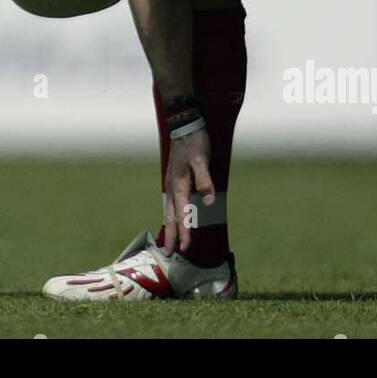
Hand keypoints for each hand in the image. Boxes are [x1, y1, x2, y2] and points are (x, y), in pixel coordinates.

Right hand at [162, 128, 214, 254]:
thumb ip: (204, 180)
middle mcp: (172, 186)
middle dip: (170, 235)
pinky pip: (171, 201)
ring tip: (168, 240)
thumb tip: (208, 201)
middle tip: (168, 254)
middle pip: (170, 215)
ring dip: (169, 225)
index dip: (184, 231)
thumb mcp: (202, 159)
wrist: (184, 123)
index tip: (185, 248)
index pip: (182, 213)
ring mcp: (171, 182)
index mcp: (179, 184)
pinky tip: (173, 216)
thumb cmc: (194, 141)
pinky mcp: (174, 178)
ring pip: (169, 209)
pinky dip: (171, 213)